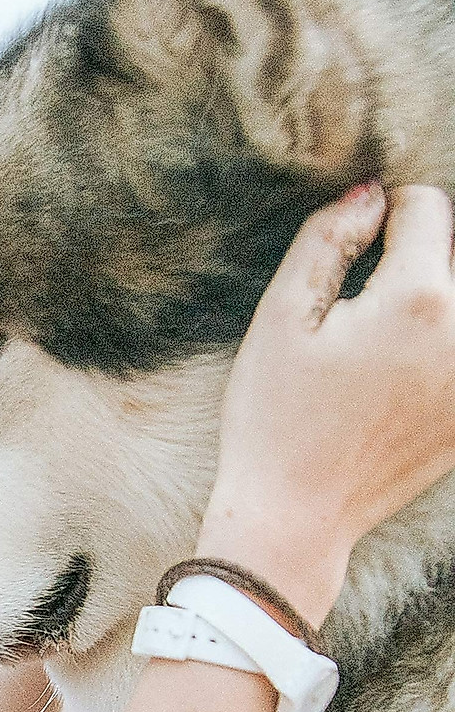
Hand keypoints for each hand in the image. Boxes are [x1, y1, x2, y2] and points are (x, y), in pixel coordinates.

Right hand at [198, 183, 454, 627]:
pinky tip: (391, 380)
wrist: (295, 515)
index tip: (344, 259)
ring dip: (426, 300)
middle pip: (454, 252)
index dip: (378, 219)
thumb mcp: (279, 318)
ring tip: (377, 342)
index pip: (427, 207)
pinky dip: (434, 344)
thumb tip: (369, 195)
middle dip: (412, 258)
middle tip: (358, 307)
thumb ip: (326, 240)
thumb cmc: (275, 418)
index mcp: (419, 301)